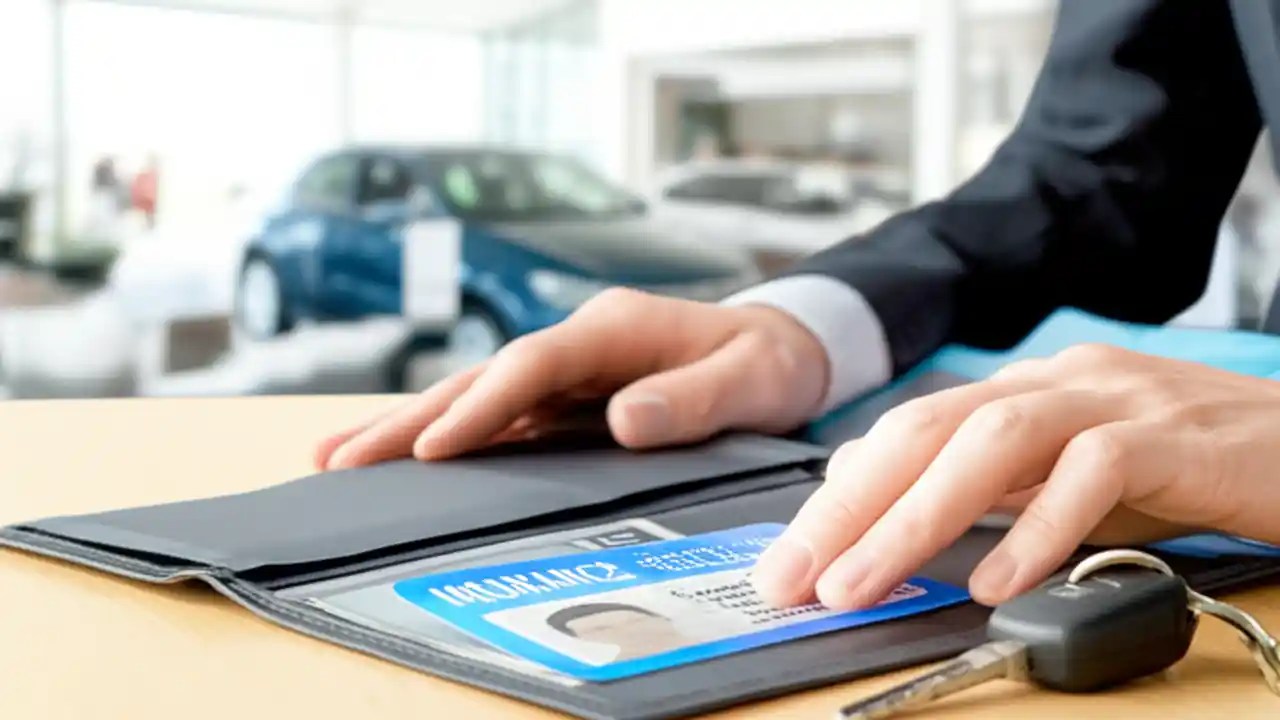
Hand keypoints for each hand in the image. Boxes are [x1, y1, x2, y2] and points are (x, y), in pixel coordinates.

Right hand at [314, 288, 829, 468]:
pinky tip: (409, 458)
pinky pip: (501, 415)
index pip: (534, 365)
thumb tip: (622, 419)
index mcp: (615, 328)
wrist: (783, 347)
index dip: (482, 406)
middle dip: (413, 419)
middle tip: (340, 459)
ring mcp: (570, 368)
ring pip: (478, 395)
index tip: (434, 449)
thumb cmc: (768, 363)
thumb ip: (692, 399)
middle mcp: (580, 343)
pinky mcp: (569, 395)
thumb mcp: (751, 380)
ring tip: (340, 458)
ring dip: (412, 427)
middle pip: (483, 378)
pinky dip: (451, 437)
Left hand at [750, 344, 1279, 609]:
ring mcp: (1118, 399)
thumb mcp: (1070, 475)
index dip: (840, 492)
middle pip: (928, 428)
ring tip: (864, 583)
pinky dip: (1037, 527)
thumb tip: (890, 502)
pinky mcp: (1177, 435)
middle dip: (850, 506)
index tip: (791, 556)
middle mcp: (1060, 380)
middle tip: (798, 575)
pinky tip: (995, 582)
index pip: (908, 430)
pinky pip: (1095, 472)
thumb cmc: (1192, 464)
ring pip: (992, 439)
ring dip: (915, 517)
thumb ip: (991, 484)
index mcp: (1027, 387)